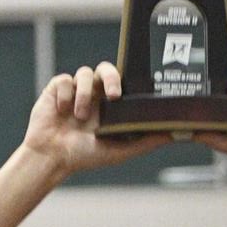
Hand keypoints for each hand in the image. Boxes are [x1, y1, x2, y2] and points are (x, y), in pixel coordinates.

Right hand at [21, 65, 166, 177]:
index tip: (127, 93)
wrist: (51, 157)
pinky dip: (65, 95)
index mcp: (109, 105)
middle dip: (110, 77)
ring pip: (84, 74)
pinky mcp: (57, 87)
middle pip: (106, 68)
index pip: (122, 82)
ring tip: (79, 117)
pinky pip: (64, 80)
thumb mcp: (120, 151)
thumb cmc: (85, 156)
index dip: (125, 81)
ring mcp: (75, 89)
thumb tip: (175, 134)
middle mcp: (94, 94)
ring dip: (84, 95)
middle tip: (113, 95)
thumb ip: (146, 141)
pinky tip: (61, 111)